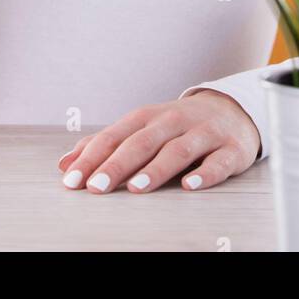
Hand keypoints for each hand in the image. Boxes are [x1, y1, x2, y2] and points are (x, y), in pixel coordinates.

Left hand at [56, 90, 260, 193]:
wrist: (232, 111)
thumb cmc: (178, 125)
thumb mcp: (141, 128)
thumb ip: (105, 145)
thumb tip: (65, 164)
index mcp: (148, 117)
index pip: (115, 136)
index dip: (93, 157)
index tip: (72, 180)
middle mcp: (174, 121)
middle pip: (142, 141)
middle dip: (118, 164)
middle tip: (97, 187)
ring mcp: (204, 133)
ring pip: (178, 150)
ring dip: (156, 169)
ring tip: (136, 187)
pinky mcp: (231, 149)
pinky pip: (218, 162)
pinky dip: (205, 174)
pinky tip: (190, 186)